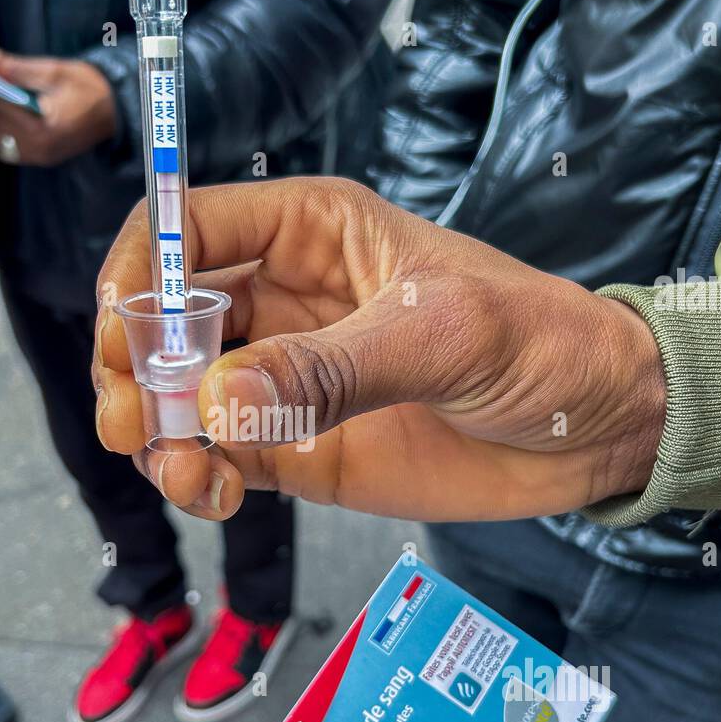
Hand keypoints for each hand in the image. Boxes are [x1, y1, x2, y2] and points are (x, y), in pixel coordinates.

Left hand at [0, 43, 115, 165]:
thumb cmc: (89, 88)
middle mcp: (39, 149)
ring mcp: (38, 157)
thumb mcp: (54, 71)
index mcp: (44, 129)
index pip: (0, 105)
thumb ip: (15, 67)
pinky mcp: (39, 158)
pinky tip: (0, 110)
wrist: (115, 110)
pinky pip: (6, 146)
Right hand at [93, 177, 666, 523]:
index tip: (123, 338)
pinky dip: (198, 479)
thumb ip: (328, 369)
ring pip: (177, 397)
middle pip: (161, 320)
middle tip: (134, 421)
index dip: (139, 274)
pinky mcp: (294, 448)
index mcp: (310, 232)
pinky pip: (218, 459)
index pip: (186, 229)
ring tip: (187, 472)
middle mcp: (281, 300)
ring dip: (157, 434)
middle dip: (130, 368)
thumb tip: (216, 401)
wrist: (597, 430)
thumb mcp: (442, 337)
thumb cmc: (539, 343)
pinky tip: (216, 492)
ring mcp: (283, 379)